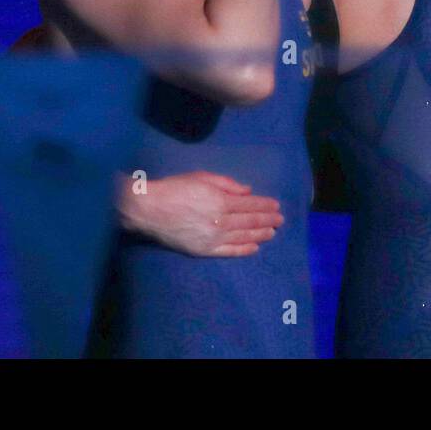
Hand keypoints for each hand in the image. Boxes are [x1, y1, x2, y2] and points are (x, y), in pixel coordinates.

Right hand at [118, 170, 283, 256]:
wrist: (149, 210)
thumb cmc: (175, 189)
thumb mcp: (203, 178)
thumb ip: (228, 185)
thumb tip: (248, 192)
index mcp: (221, 201)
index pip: (250, 205)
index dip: (265, 206)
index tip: (276, 206)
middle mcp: (221, 221)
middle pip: (250, 222)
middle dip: (267, 220)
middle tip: (280, 220)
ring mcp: (213, 238)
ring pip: (243, 237)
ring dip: (261, 234)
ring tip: (273, 232)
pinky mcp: (203, 250)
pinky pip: (228, 251)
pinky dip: (243, 250)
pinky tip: (255, 247)